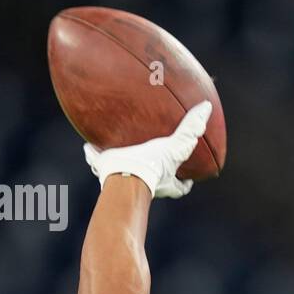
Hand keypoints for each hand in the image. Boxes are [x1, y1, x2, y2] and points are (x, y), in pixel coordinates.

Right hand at [83, 101, 211, 198]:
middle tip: (149, 164)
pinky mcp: (103, 170)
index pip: (179, 187)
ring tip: (112, 149)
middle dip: (149, 176)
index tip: (188, 179)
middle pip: (148, 183)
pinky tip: (87, 143)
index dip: (184, 183)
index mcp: (163, 182)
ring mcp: (121, 180)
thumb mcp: (176, 147)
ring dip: (116, 163)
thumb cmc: (151, 166)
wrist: (122, 178)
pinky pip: (95, 159)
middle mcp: (143, 185)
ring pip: (120, 172)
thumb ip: (191, 129)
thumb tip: (206, 107)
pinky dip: (91, 153)